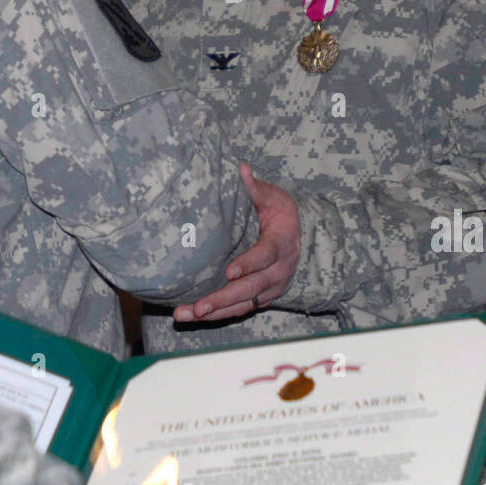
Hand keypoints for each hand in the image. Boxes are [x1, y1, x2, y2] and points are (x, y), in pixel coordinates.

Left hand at [175, 162, 301, 322]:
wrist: (299, 237)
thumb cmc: (282, 214)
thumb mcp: (274, 197)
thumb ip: (256, 188)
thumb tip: (241, 168)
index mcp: (281, 244)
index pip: (265, 256)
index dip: (248, 264)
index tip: (229, 271)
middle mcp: (277, 271)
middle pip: (251, 288)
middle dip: (224, 298)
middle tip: (199, 306)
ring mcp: (269, 288)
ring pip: (242, 304)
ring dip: (215, 312)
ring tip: (186, 314)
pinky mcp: (259, 297)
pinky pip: (238, 309)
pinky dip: (217, 314)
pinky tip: (193, 316)